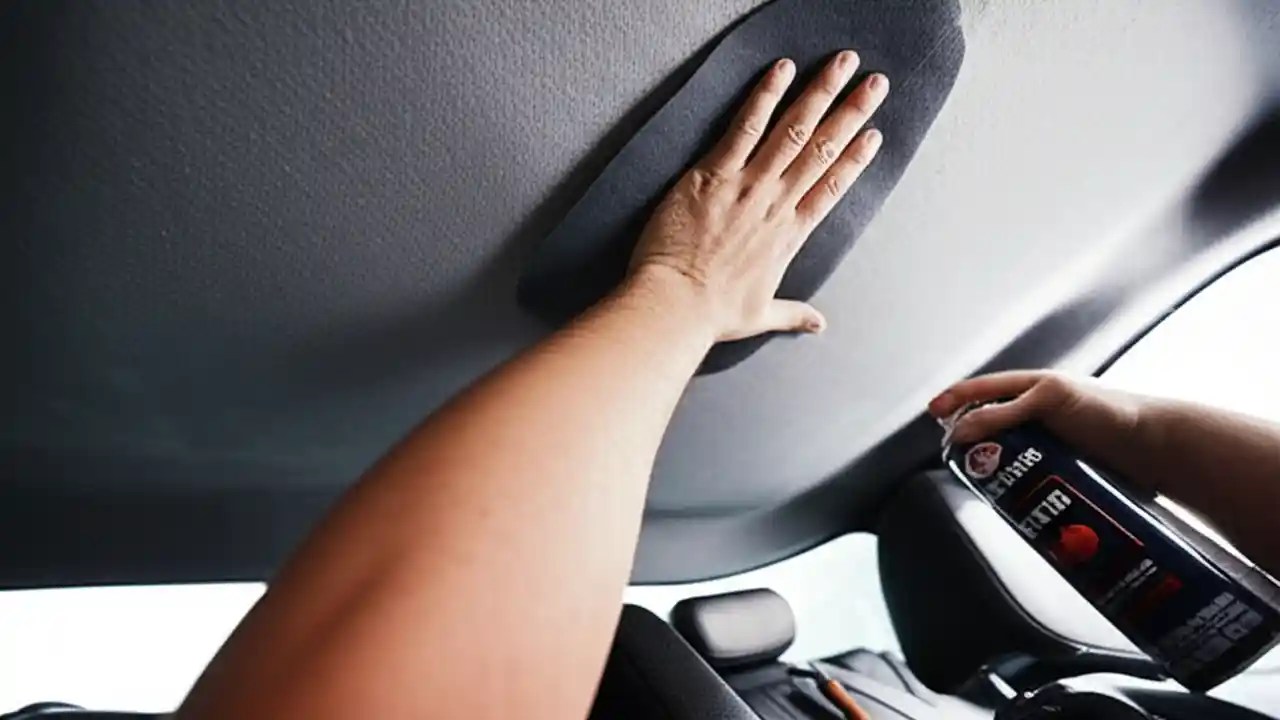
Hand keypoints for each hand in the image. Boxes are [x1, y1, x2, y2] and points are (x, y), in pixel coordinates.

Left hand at [628, 51, 887, 341]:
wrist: (675, 307)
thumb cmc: (713, 314)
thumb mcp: (761, 316)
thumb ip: (793, 314)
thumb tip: (819, 325)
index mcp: (790, 234)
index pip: (833, 186)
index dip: (856, 157)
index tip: (874, 133)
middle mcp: (776, 204)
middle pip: (823, 149)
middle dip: (852, 111)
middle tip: (876, 82)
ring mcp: (748, 186)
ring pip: (793, 130)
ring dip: (820, 92)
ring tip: (842, 63)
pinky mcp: (713, 175)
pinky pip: (744, 128)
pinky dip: (764, 97)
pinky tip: (782, 70)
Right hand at [928, 370, 1151, 485]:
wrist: (1157, 447)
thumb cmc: (1111, 412)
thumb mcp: (1050, 401)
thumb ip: (1005, 412)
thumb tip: (961, 428)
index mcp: (1033, 388)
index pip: (982, 390)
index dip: (955, 400)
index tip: (932, 415)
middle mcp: (1039, 414)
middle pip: (991, 425)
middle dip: (969, 439)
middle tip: (954, 456)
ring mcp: (1051, 443)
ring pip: (1008, 455)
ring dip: (992, 468)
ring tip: (978, 481)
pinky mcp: (1063, 470)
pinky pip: (1028, 478)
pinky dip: (1014, 486)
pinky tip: (1008, 498)